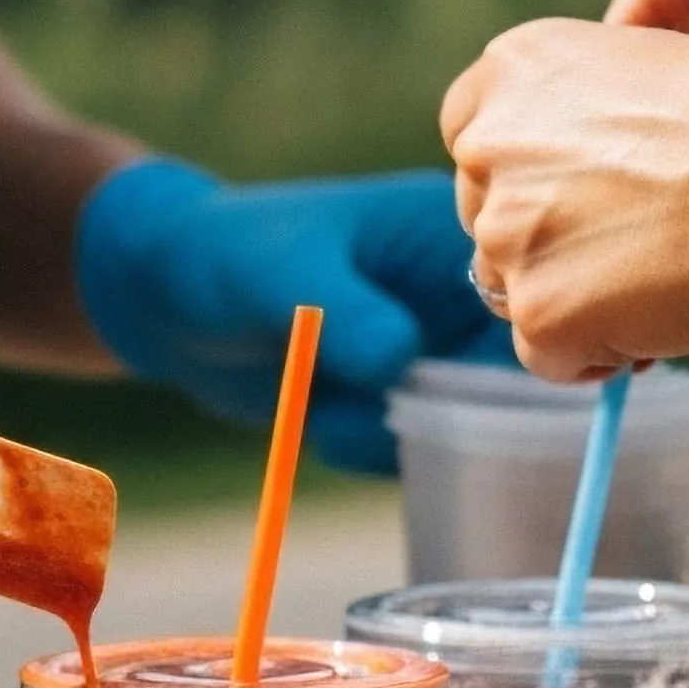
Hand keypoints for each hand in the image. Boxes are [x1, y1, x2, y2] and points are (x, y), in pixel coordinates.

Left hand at [75, 162, 495, 473]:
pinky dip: (374, 450)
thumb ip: (344, 314)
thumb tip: (401, 359)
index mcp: (452, 238)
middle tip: (367, 417)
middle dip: (447, 415)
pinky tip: (319, 422)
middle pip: (511, 378)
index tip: (442, 396)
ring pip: (467, 423)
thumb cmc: (224, 256)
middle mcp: (460, 294)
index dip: (507, 362)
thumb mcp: (282, 276)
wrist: (163, 298)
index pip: (524, 308)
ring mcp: (436, 346)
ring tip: (324, 412)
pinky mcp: (404, 394)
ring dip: (398, 436)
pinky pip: (422, 445)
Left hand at [439, 19, 688, 382]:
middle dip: (542, 232)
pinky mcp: (539, 312)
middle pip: (486, 211)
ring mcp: (507, 233)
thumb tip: (590, 149)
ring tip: (656, 279)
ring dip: (568, 291)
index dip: (521, 167)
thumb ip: (595, 101)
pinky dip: (592, 352)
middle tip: (629, 239)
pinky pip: (548, 353)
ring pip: (512, 284)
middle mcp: (491, 144)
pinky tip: (655, 325)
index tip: (568, 187)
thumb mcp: (662, 59)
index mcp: (517, 68)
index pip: (471, 129)